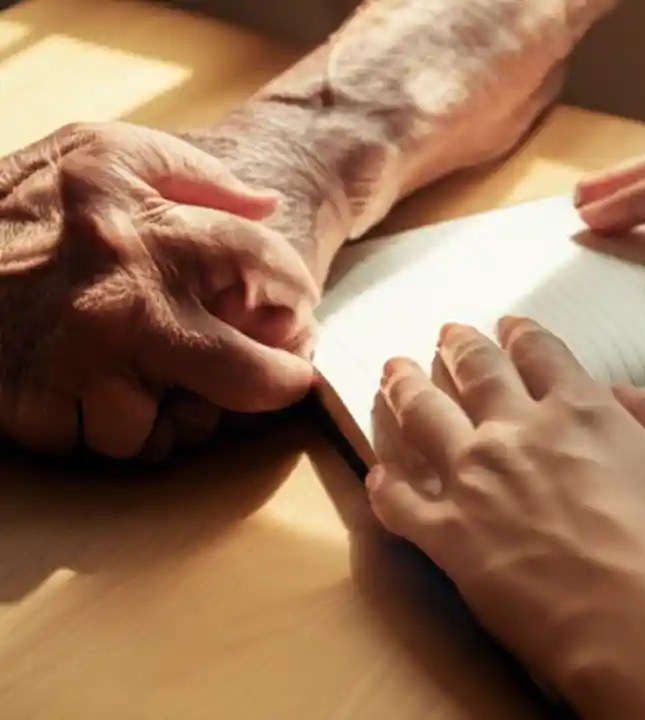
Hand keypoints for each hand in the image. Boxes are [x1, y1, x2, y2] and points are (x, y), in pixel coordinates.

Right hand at [0, 122, 319, 458]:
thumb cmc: (14, 202)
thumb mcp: (102, 153)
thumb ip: (194, 173)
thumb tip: (267, 202)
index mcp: (154, 234)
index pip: (271, 271)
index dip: (297, 295)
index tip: (295, 313)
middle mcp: (129, 305)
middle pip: (250, 380)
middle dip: (272, 384)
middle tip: (274, 379)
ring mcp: (84, 366)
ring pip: (173, 430)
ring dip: (171, 412)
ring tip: (149, 374)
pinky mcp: (38, 410)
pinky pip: (105, 446)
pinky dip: (102, 427)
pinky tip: (89, 390)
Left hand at [366, 317, 644, 689]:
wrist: (629, 620)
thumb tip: (624, 393)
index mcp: (577, 408)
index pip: (538, 352)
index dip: (519, 333)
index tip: (507, 325)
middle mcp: (515, 430)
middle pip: (473, 371)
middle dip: (457, 346)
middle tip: (445, 333)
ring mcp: (471, 479)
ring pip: (421, 416)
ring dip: (403, 389)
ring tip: (391, 372)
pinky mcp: (444, 534)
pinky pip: (398, 500)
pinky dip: (384, 485)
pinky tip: (377, 475)